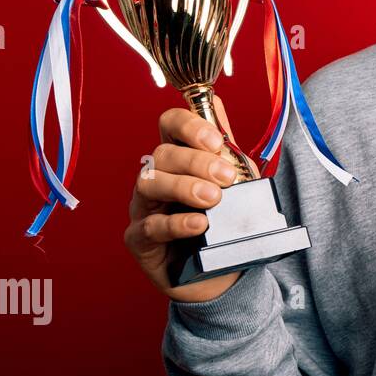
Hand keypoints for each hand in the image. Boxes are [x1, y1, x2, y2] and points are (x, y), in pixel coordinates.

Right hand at [124, 95, 243, 302]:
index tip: (216, 141)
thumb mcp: (235, 181)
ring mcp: (144, 209)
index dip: (189, 126)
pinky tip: (199, 224)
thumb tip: (217, 104)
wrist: (226, 270)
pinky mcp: (140, 241)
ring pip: (149, 185)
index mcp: (178, 158)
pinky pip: (149, 227)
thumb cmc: (226, 221)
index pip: (170, 126)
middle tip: (227, 178)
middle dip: (196, 162)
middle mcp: (156, 178)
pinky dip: (175, 224)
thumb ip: (225, 148)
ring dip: (184, 188)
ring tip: (214, 200)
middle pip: (162, 155)